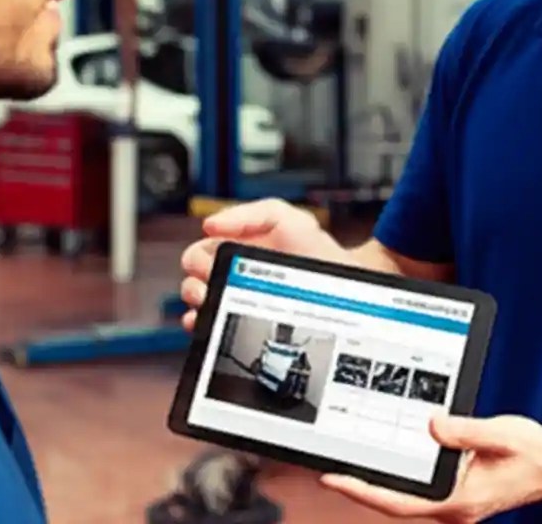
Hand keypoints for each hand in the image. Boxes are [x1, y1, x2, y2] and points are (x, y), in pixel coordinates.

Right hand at [177, 198, 350, 330]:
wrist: (346, 288)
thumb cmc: (318, 252)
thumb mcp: (285, 217)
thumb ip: (249, 214)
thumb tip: (210, 226)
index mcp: (240, 249)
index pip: (201, 253)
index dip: (198, 258)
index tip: (209, 263)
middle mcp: (236, 275)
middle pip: (195, 279)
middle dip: (195, 281)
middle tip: (210, 284)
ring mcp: (241, 301)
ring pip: (200, 303)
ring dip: (197, 300)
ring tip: (209, 300)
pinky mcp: (247, 323)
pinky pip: (213, 327)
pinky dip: (201, 324)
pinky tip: (206, 321)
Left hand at [320, 414, 541, 522]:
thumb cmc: (533, 452)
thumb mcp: (499, 433)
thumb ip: (463, 430)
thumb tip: (431, 424)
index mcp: (459, 500)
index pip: (398, 502)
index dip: (362, 491)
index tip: (333, 477)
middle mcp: (452, 508)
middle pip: (394, 502)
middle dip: (360, 487)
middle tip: (326, 468)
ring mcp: (453, 504)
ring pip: (405, 498)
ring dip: (377, 483)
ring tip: (346, 464)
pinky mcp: (456, 493)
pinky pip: (419, 489)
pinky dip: (398, 477)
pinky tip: (385, 461)